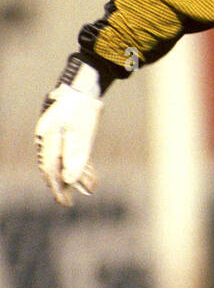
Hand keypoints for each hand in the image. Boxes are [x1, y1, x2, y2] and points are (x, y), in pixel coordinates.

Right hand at [35, 64, 102, 205]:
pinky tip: (91, 175)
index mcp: (48, 137)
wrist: (86, 85)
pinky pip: (70, 154)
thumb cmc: (83, 108)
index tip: (65, 202)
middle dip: (65, 184)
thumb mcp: (82, 133)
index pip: (49, 169)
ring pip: (63, 162)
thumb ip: (75, 157)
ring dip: (76, 175)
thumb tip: (69, 180)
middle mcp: (48, 138)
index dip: (57, 188)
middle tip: (72, 201)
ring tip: (90, 185)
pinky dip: (80, 165)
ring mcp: (56, 135)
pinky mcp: (66, 133)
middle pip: (54, 167)